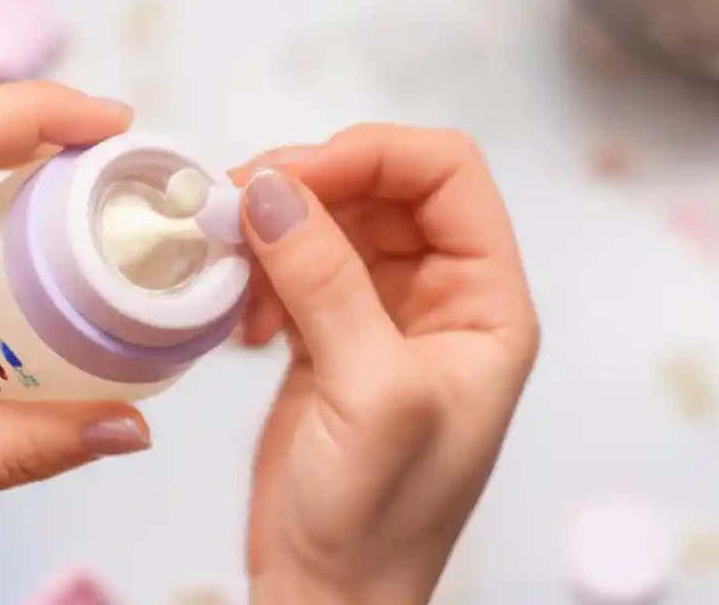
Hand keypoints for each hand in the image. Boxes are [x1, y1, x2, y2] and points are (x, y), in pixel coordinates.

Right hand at [234, 125, 538, 603]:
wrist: (327, 596)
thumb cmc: (378, 522)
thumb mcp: (370, 396)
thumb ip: (328, 283)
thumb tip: (271, 186)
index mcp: (485, 306)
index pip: (448, 177)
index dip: (374, 156)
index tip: (293, 172)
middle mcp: (439, 299)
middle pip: (381, 188)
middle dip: (309, 185)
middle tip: (237, 204)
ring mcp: (379, 316)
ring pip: (329, 222)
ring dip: (274, 229)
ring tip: (233, 271)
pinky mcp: (326, 338)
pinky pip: (292, 268)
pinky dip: (257, 273)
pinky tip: (239, 319)